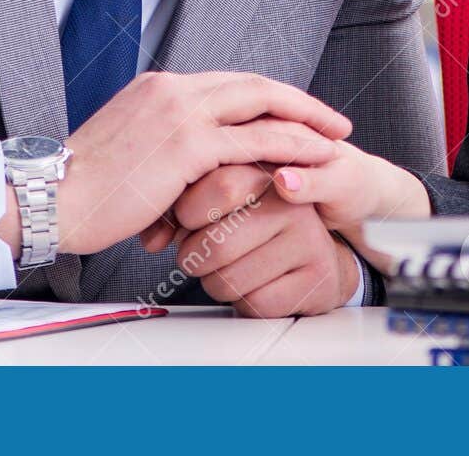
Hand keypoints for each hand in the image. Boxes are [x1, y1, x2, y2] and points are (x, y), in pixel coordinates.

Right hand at [0, 72, 350, 259]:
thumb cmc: (80, 190)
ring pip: (262, 105)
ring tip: (335, 138)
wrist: (49, 200)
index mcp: (158, 87)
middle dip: (300, 102)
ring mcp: (182, 112)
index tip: (295, 112)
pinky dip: (290, 147)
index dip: (267, 97)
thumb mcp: (126, 149)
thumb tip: (185, 168)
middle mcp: (173, 88)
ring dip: (305, 121)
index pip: (228, 84)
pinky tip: (312, 160)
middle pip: (254, 84)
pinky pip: (254, 141)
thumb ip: (162, 146)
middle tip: (332, 120)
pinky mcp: (188, 144)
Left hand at [159, 143, 430, 274]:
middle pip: (218, 243)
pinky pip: (255, 302)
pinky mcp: (317, 277)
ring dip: (214, 282)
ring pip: (230, 279)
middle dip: (194, 256)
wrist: (316, 252)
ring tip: (226, 266)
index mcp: (268, 166)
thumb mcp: (224, 194)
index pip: (220, 186)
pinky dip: (241, 301)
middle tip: (199, 252)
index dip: (189, 213)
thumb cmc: (256, 220)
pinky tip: (253, 282)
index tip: (188, 220)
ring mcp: (310, 238)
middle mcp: (293, 201)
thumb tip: (151, 238)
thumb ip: (184, 200)